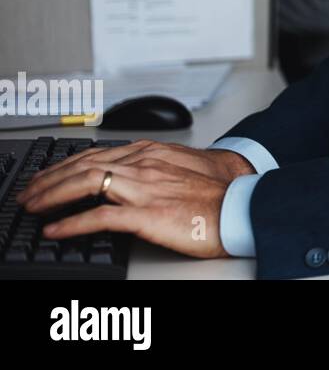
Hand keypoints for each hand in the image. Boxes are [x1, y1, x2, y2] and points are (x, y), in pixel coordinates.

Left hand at [15, 140, 253, 257]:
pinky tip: (57, 230)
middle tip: (28, 193)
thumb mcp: (183, 168)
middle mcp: (144, 165)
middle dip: (49, 180)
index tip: (47, 177)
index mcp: (152, 153)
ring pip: (85, 184)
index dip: (65, 166)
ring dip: (52, 196)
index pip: (95, 155)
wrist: (243, 205)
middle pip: (83, 166)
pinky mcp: (148, 214)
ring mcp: (145, 188)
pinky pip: (101, 217)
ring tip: (33, 207)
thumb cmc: (220, 191)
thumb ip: (153, 168)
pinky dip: (73, 223)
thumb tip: (129, 178)